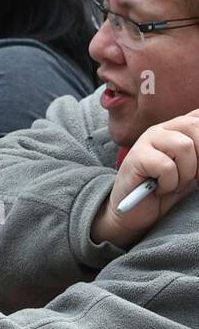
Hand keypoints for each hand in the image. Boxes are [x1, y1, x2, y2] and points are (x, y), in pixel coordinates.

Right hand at [91, 110, 198, 247]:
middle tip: (190, 177)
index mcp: (177, 128)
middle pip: (194, 126)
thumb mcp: (193, 170)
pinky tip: (157, 188)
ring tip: (173, 183)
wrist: (136, 212)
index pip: (198, 117)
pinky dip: (168, 184)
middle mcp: (161, 129)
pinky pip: (166, 166)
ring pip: (183, 146)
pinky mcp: (136, 157)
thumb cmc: (167, 189)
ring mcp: (146, 140)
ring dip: (185, 173)